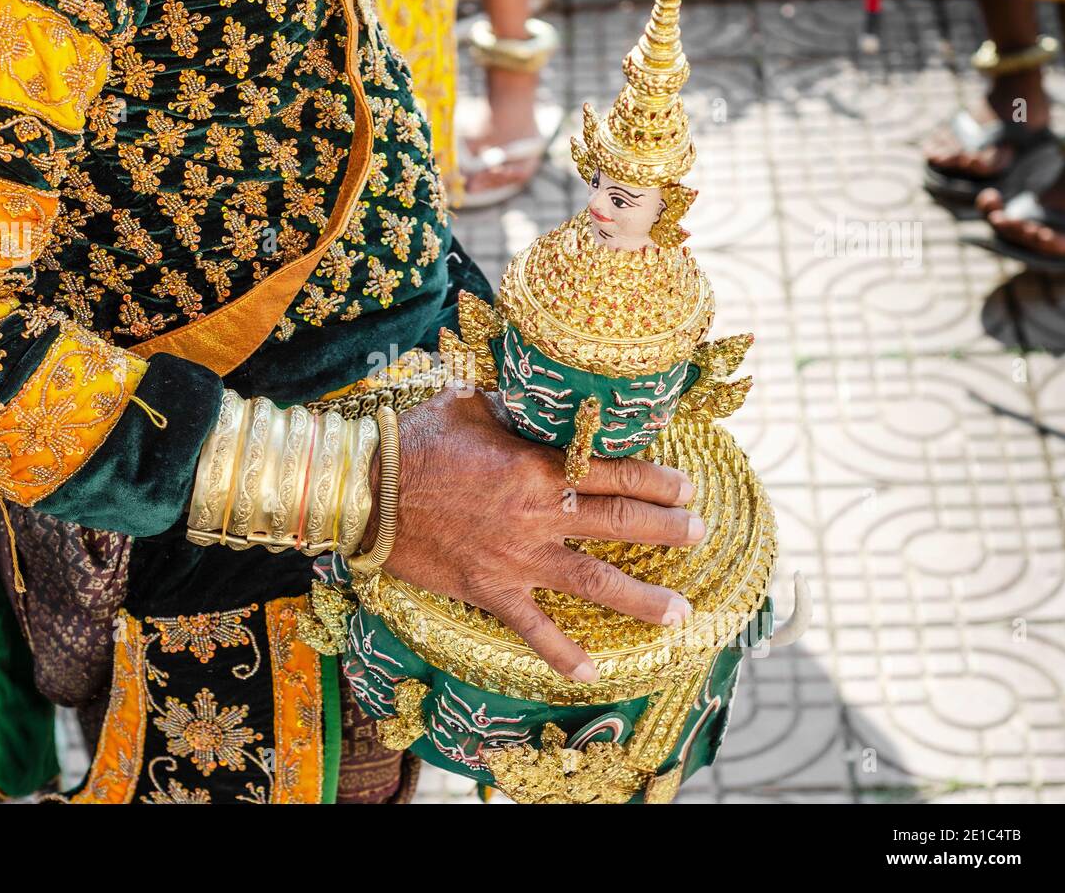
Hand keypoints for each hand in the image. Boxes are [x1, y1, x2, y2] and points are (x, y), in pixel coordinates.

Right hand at [364, 387, 703, 682]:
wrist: (365, 491)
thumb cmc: (414, 441)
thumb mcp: (468, 405)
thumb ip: (512, 406)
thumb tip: (537, 391)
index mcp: (537, 467)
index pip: (614, 473)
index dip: (658, 482)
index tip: (687, 490)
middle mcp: (537, 515)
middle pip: (618, 523)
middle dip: (666, 530)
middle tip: (700, 536)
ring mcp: (516, 558)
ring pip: (594, 582)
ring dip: (642, 599)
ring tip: (679, 613)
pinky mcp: (489, 590)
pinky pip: (533, 628)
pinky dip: (561, 653)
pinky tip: (591, 672)